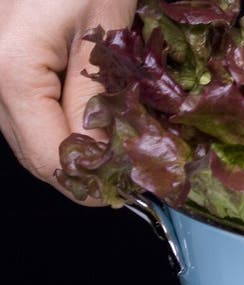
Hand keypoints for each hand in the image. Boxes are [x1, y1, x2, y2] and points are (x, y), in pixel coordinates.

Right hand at [0, 0, 135, 202]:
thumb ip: (97, 102)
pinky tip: (89, 124)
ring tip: (115, 152)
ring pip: (26, 136)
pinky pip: (23, 112)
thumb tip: (106, 159)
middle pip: (32, 154)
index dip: (91, 182)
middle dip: (81, 172)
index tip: (129, 186)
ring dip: (69, 151)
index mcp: (12, 72)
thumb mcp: (103, 36)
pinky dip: (56, 125)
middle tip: (128, 176)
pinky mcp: (0, 64)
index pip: (49, 159)